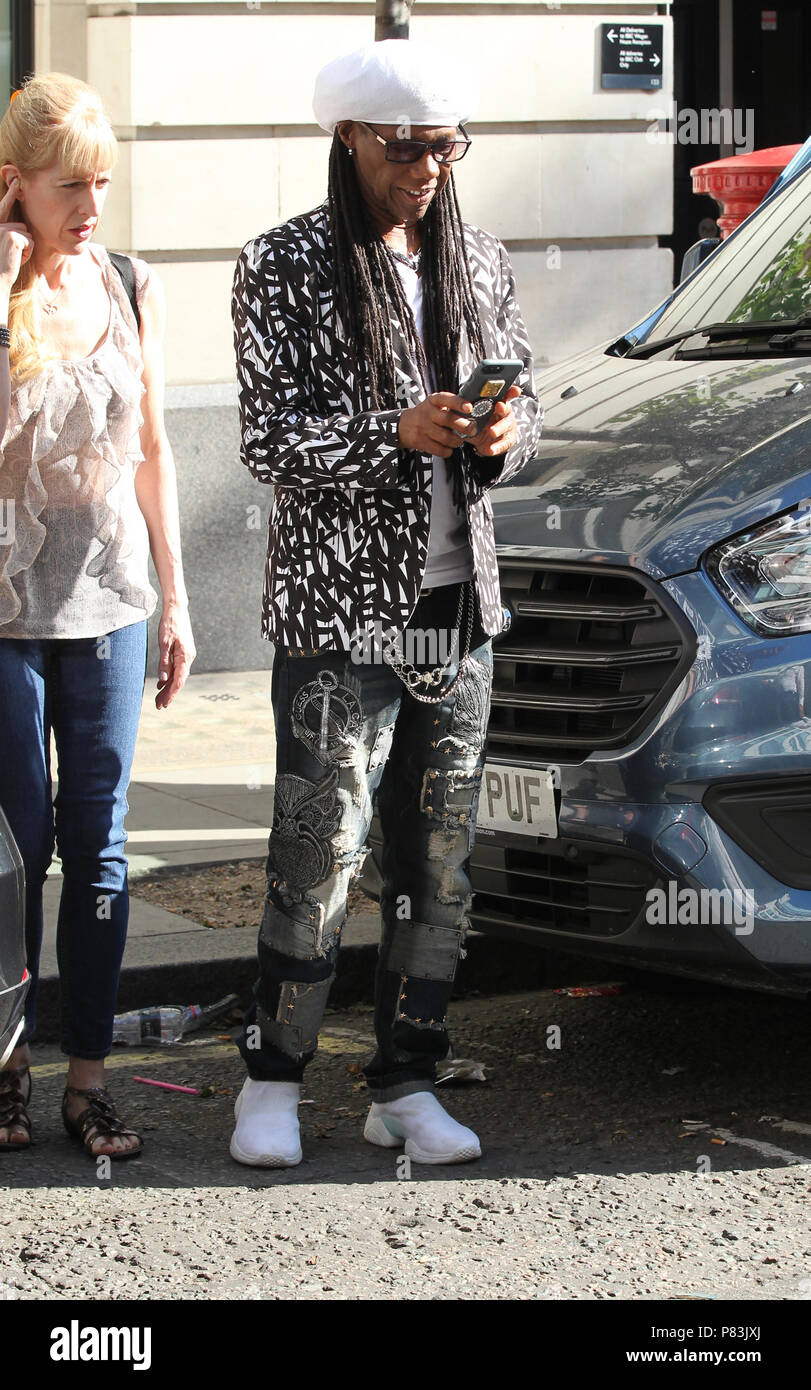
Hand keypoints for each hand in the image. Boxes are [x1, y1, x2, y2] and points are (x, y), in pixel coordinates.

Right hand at [0, 179, 32, 299]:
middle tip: (11, 255)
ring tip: (12, 257)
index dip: (10, 193)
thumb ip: (11, 236)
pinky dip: (27, 254)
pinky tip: (16, 259)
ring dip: (25, 249)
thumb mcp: (5, 247)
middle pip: (23, 226)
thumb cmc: (1, 268)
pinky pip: (30, 242)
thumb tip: (22, 229)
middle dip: (23, 243)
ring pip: (28, 234)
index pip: (3, 207)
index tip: (16, 180)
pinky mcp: (12, 236)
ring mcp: (3, 229)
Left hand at [155, 601, 195, 708]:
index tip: (164, 704)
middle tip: (158, 706)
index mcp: (185, 656)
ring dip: (168, 687)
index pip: (178, 681)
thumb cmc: (169, 624)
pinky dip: (169, 677)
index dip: (171, 694)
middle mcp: (188, 657)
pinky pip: (177, 668)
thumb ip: (164, 662)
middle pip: (178, 680)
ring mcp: (186, 655)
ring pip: (177, 675)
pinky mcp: (183, 651)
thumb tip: (162, 680)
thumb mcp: (164, 643)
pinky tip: (161, 684)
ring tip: (159, 698)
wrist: (177, 608)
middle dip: (169, 694)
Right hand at [398, 391, 475, 458]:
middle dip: (464, 426)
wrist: (403, 425)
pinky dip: (447, 451)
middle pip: (448, 419)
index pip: (446, 399)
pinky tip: (448, 448)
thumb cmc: (426, 414)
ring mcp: (422, 427)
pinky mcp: (420, 441)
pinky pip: (438, 449)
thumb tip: (471, 415)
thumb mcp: (434, 404)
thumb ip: (449, 407)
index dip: (458, 403)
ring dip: (456, 441)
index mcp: (433, 400)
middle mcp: (427, 412)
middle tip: (472, 430)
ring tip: (459, 440)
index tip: (469, 408)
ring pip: (445, 437)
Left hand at [468, 385, 520, 457]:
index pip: (505, 394)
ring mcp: (507, 426)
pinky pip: (504, 443)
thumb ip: (465, 411)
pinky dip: (498, 447)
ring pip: (506, 425)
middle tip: (499, 406)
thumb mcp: (471, 415)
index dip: (511, 391)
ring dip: (499, 428)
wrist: (483, 441)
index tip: (515, 390)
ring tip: (492, 432)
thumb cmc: (479, 423)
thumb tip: (451, 409)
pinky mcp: (508, 440)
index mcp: (496, 403)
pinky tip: (491, 449)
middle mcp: (504, 413)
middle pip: (506, 408)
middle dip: (503, 407)